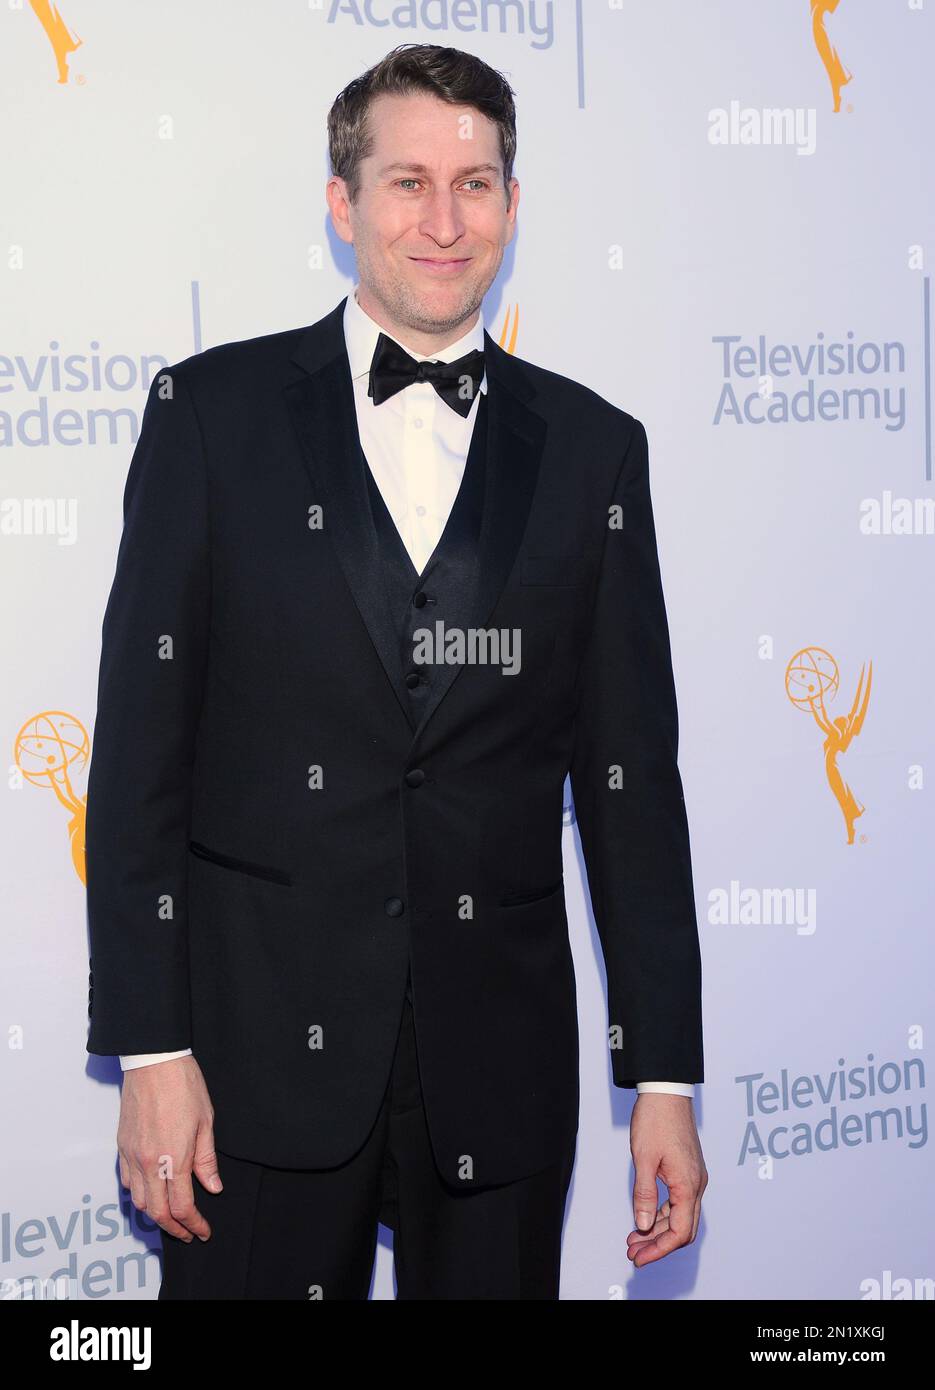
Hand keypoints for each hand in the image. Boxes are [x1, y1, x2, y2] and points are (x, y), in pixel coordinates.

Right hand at [117, 1056, 221, 1241]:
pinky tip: (152, 1191)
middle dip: (174, 1228)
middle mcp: (148, 1162)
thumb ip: (206, 1159)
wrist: (153, 1061)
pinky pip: (127, 1181)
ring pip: (138, 1201)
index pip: (182, 1206)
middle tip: (189, 1232)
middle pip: (157, 1212)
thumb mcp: (206, 1121)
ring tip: (171, 1216)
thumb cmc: (183, 1086)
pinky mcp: (122, 1146)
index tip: (203, 1230)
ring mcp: (131, 1155)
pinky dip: (139, 1194)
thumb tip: (213, 1188)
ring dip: (155, 1215)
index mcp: (173, 1157)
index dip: (194, 1224)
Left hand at [626, 1093, 706, 1266]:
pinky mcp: (687, 1171)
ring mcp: (693, 1178)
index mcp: (688, 1184)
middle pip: (682, 1229)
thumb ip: (644, 1193)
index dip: (658, 1249)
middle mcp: (696, 1184)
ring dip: (658, 1230)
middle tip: (634, 1252)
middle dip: (658, 1244)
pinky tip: (645, 1218)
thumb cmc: (656, 1119)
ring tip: (634, 1239)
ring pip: (680, 1217)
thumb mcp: (643, 1158)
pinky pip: (678, 1202)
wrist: (666, 1091)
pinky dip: (661, 1214)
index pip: (678, 1232)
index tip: (639, 1257)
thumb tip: (642, 1225)